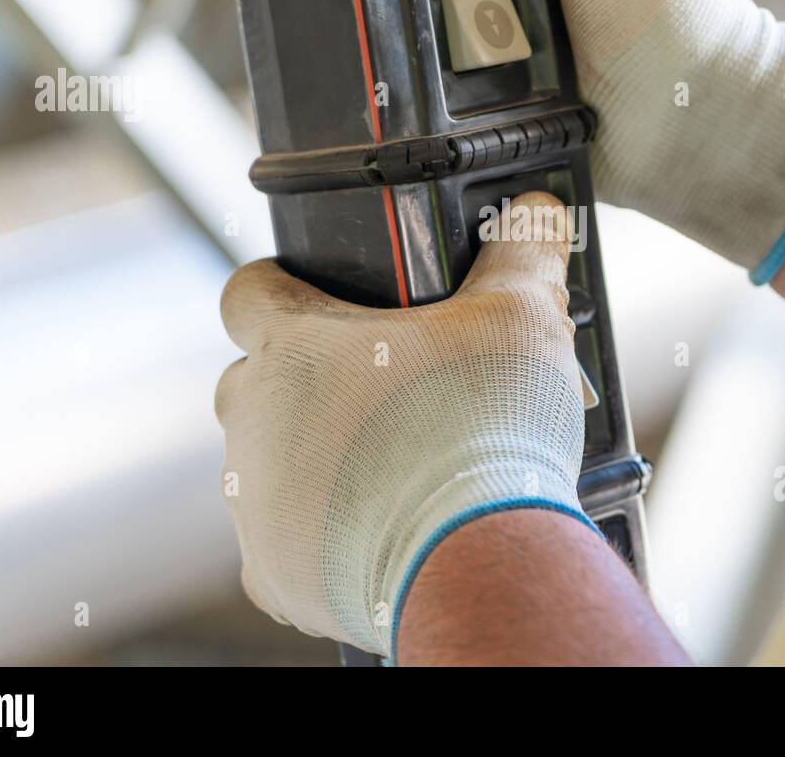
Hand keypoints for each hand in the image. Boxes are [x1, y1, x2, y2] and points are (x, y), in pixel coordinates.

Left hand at [214, 192, 595, 655]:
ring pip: (270, 467)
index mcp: (290, 346)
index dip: (281, 288)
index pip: (248, 293)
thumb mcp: (523, 316)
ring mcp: (254, 504)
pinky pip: (284, 545)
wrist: (474, 558)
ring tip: (396, 470)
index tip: (318, 298)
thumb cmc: (483, 430)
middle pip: (260, 384)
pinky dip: (324, 537)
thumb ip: (522, 251)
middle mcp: (252, 422)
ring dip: (317, 461)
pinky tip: (382, 532)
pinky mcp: (274, 575)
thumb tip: (536, 208)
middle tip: (384, 393)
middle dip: (309, 385)